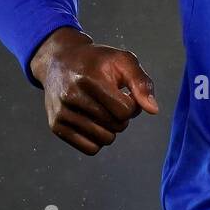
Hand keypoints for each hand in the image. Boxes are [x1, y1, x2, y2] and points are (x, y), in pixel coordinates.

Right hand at [29, 26, 159, 155]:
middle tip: (113, 102)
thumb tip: (153, 110)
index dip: (132, 105)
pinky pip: (90, 149)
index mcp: (90, 79)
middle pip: (116, 126)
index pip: (125, 111)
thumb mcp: (123, 60)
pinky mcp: (56, 126)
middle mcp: (71, 96)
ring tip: (103, 111)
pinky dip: (98, 139)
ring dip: (111, 129)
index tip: (125, 95)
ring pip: (104, 139)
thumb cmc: (97, 61)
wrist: (59, 61)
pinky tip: (94, 122)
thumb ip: (141, 83)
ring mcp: (61, 113)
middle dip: (122, 117)